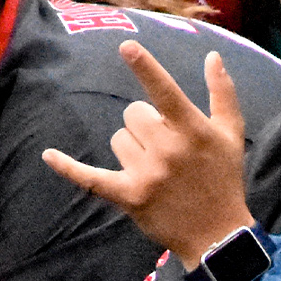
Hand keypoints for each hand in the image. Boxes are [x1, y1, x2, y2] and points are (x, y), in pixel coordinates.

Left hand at [42, 45, 252, 265]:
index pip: (165, 92)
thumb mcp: (231, 134)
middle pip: (133, 114)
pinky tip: (49, 155)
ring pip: (118, 139)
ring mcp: (147, 174)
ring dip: (132, 147)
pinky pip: (91, 177)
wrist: (218, 233)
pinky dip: (69, 167)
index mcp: (193, 130)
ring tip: (155, 167)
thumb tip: (212, 56)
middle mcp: (168, 149)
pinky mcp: (129, 196)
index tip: (126, 47)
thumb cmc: (224, 178)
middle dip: (145, 124)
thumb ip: (222, 93)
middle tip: (166, 146)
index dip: (146, 68)